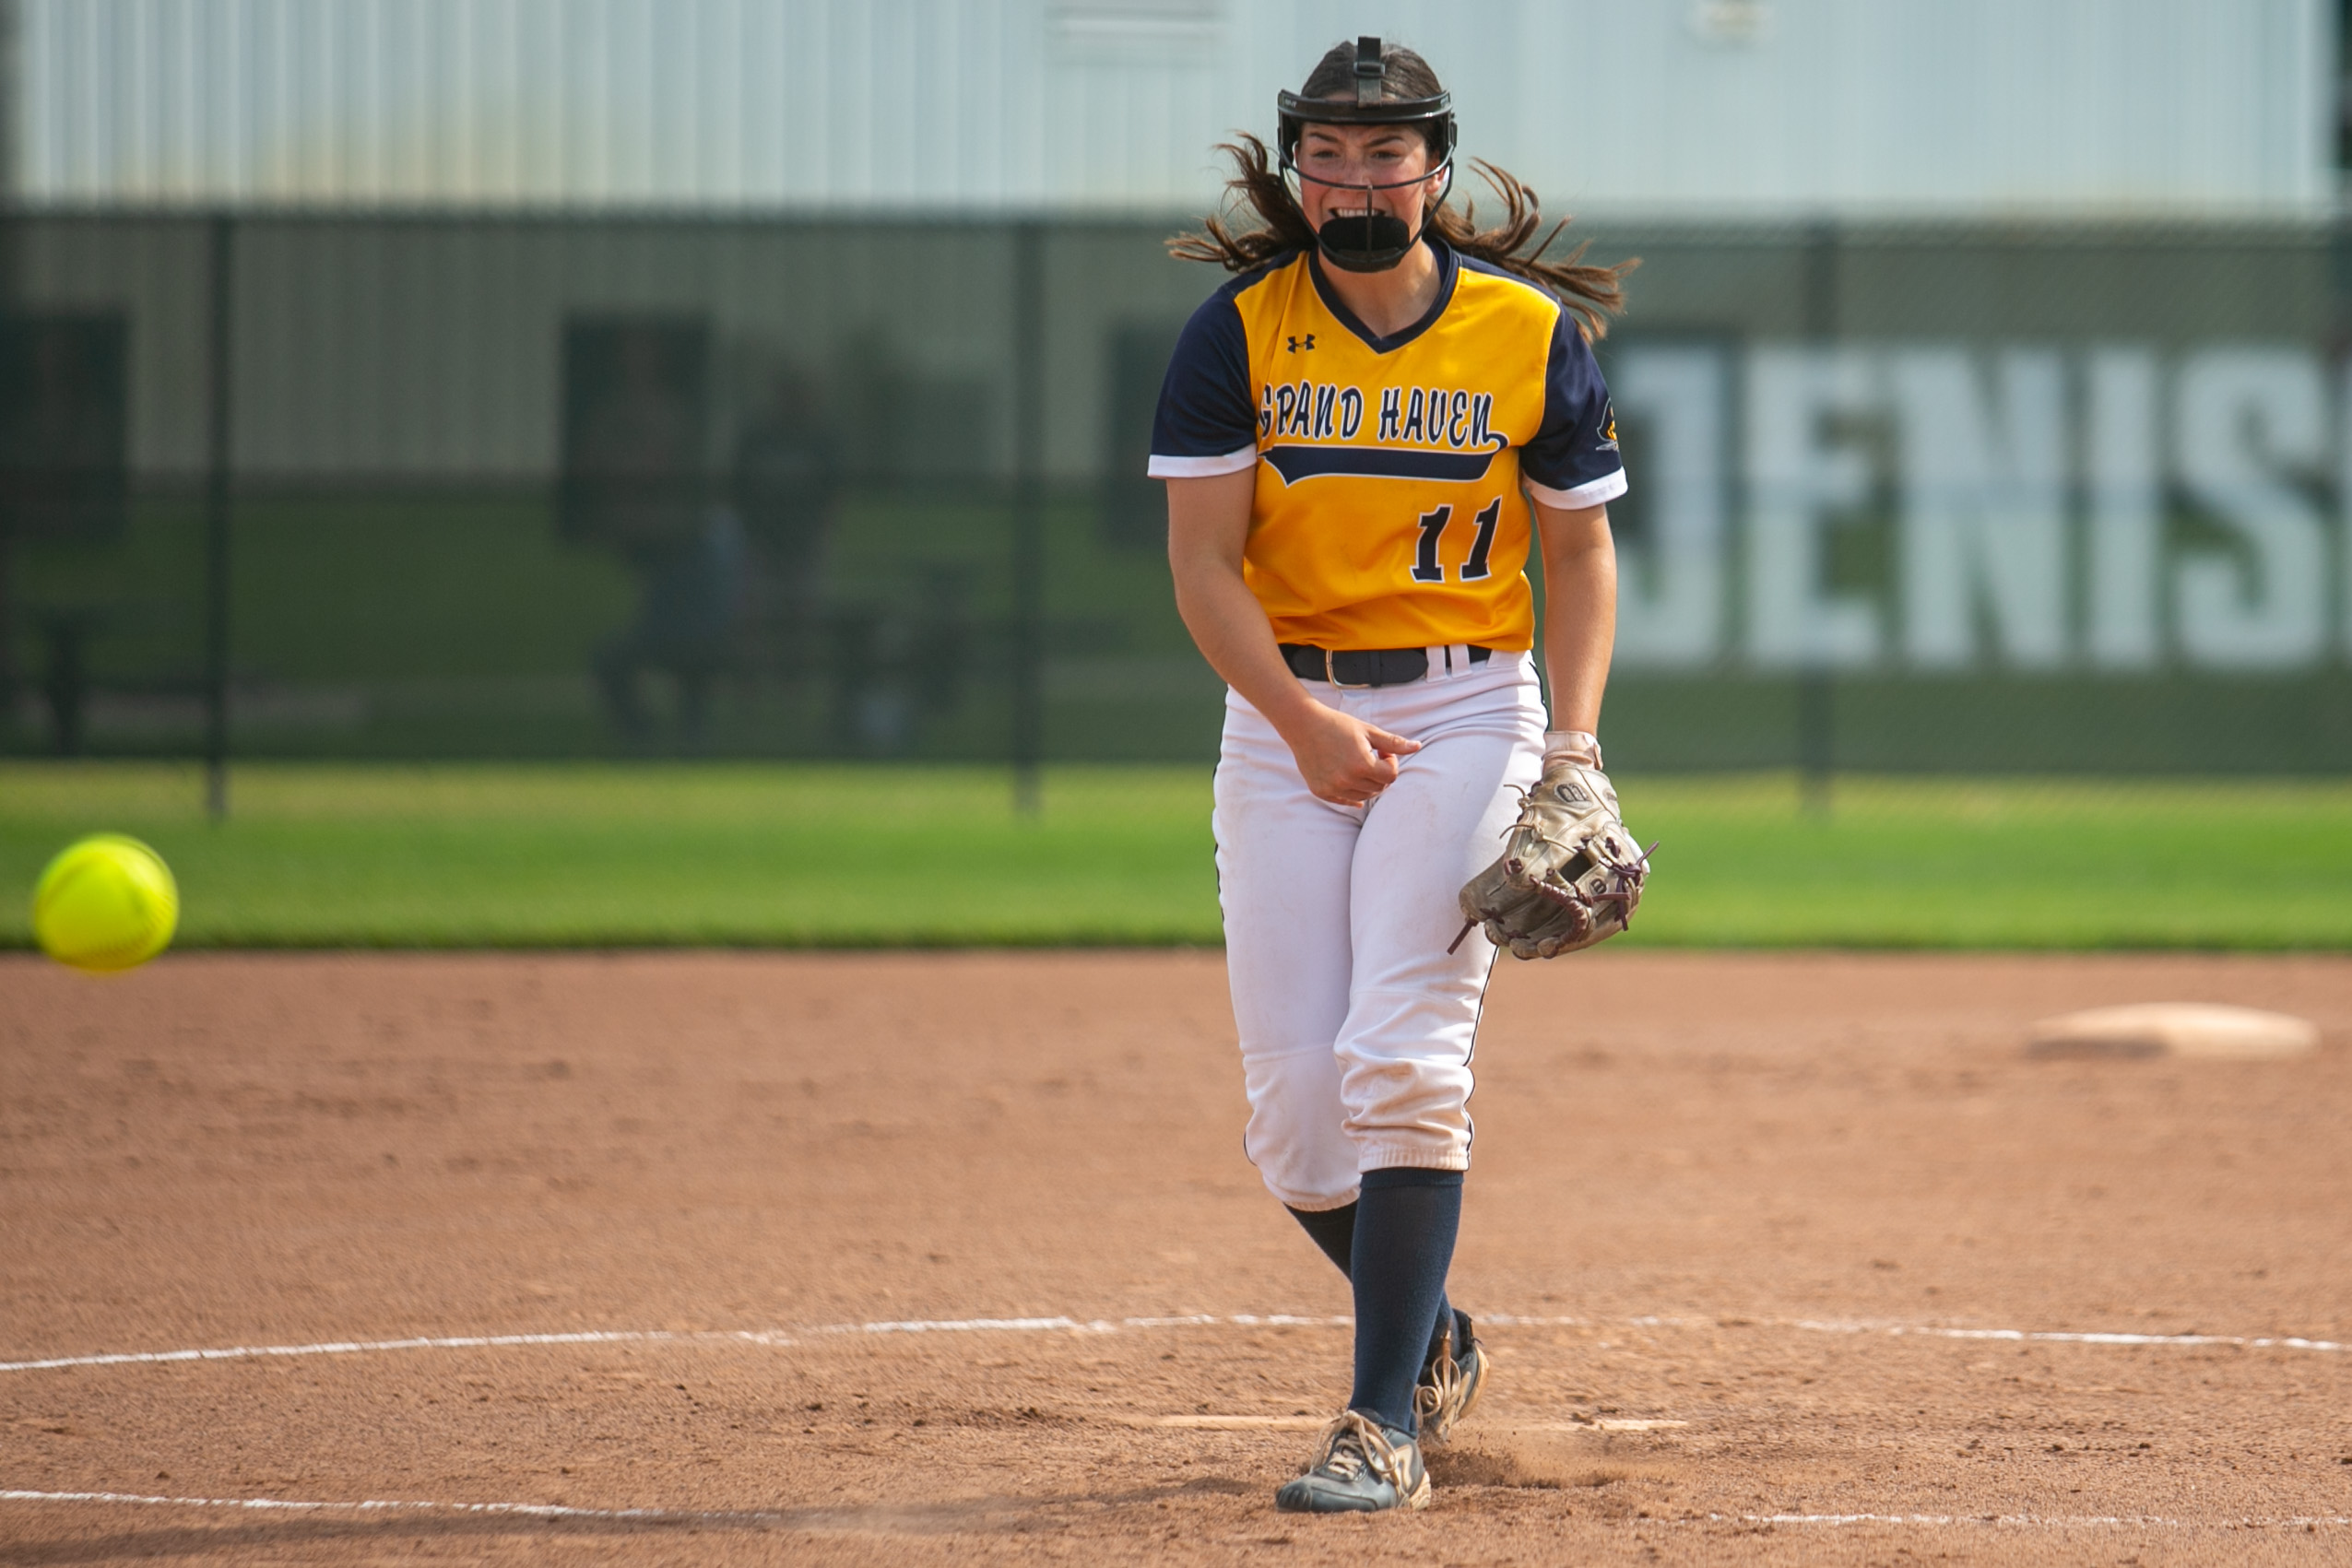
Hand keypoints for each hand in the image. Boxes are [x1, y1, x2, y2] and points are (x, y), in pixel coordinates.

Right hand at [1277, 701, 1421, 807]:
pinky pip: (1345, 800)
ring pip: (1364, 795)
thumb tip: (1418, 746)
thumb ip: (1394, 743)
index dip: (1391, 762)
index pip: (1391, 776)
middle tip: (1371, 755)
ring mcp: (1333, 788)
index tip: (1382, 751)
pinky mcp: (1321, 791)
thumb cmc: (1338, 725)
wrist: (1303, 725)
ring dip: (1367, 782)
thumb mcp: (1368, 731)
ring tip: (1357, 762)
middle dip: (1381, 773)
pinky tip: (1351, 779)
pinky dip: (1352, 794)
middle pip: (1379, 787)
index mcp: (1362, 765)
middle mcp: (1347, 780)